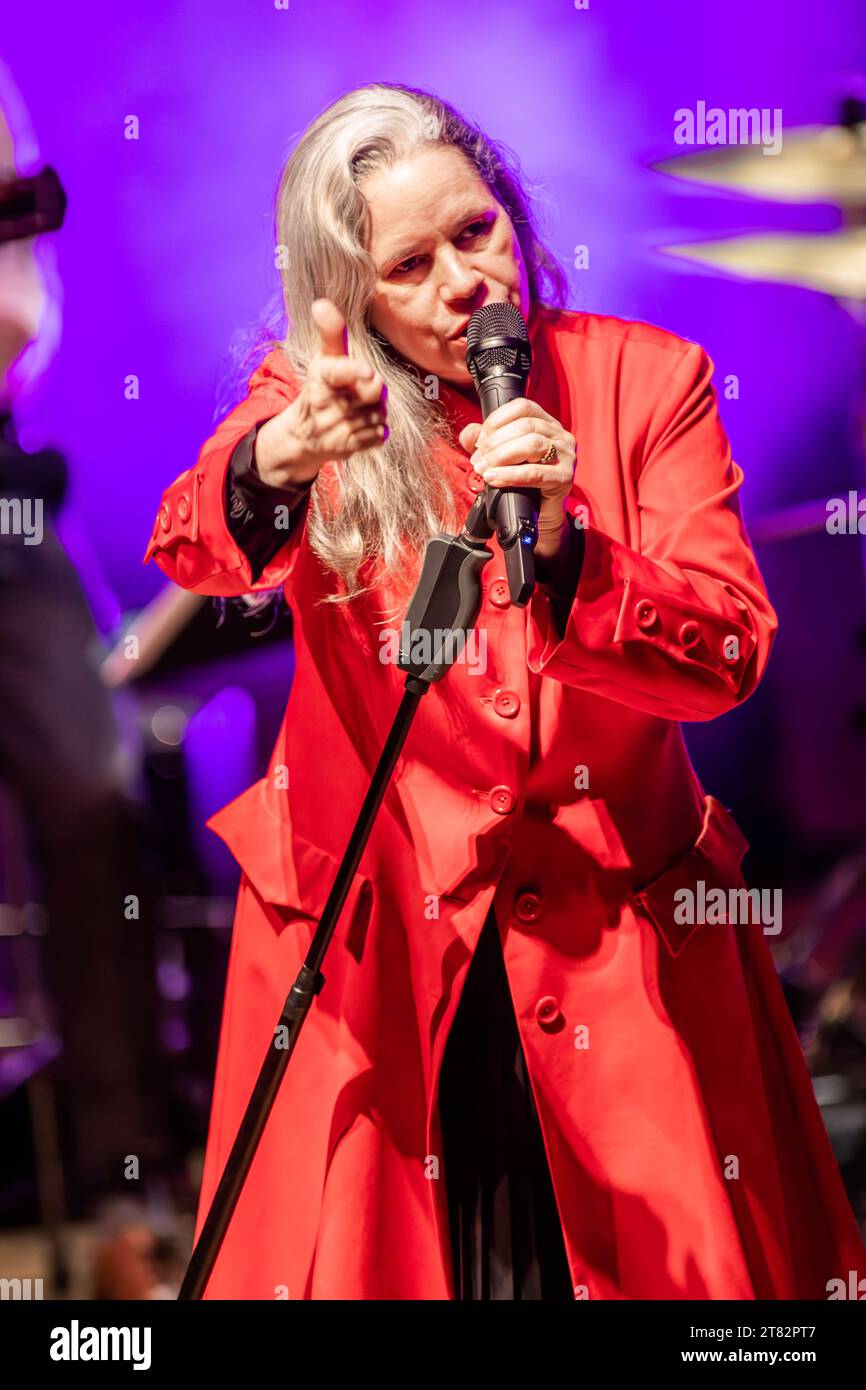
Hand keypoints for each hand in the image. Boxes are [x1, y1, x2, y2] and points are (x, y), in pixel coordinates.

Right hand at [254, 298, 387, 487]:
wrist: (305, 433)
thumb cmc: (323, 387)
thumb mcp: (325, 358)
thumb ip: (331, 332)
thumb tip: (321, 303)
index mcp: (319, 376)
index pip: (337, 370)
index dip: (353, 370)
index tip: (368, 371)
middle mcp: (322, 403)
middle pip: (372, 392)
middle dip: (377, 390)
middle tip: (366, 388)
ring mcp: (333, 429)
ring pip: (378, 414)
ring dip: (377, 411)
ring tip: (359, 408)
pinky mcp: (345, 448)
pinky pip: (378, 435)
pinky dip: (377, 431)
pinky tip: (362, 426)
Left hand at [457, 400, 575, 554]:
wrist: (539, 513)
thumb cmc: (522, 482)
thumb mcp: (501, 456)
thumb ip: (483, 441)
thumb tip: (469, 435)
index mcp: (546, 422)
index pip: (522, 407)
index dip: (497, 420)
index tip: (480, 440)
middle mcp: (559, 435)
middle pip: (525, 426)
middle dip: (495, 443)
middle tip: (478, 460)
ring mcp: (565, 455)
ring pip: (532, 444)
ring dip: (501, 456)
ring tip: (484, 470)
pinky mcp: (564, 478)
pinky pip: (535, 473)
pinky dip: (511, 475)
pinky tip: (495, 478)